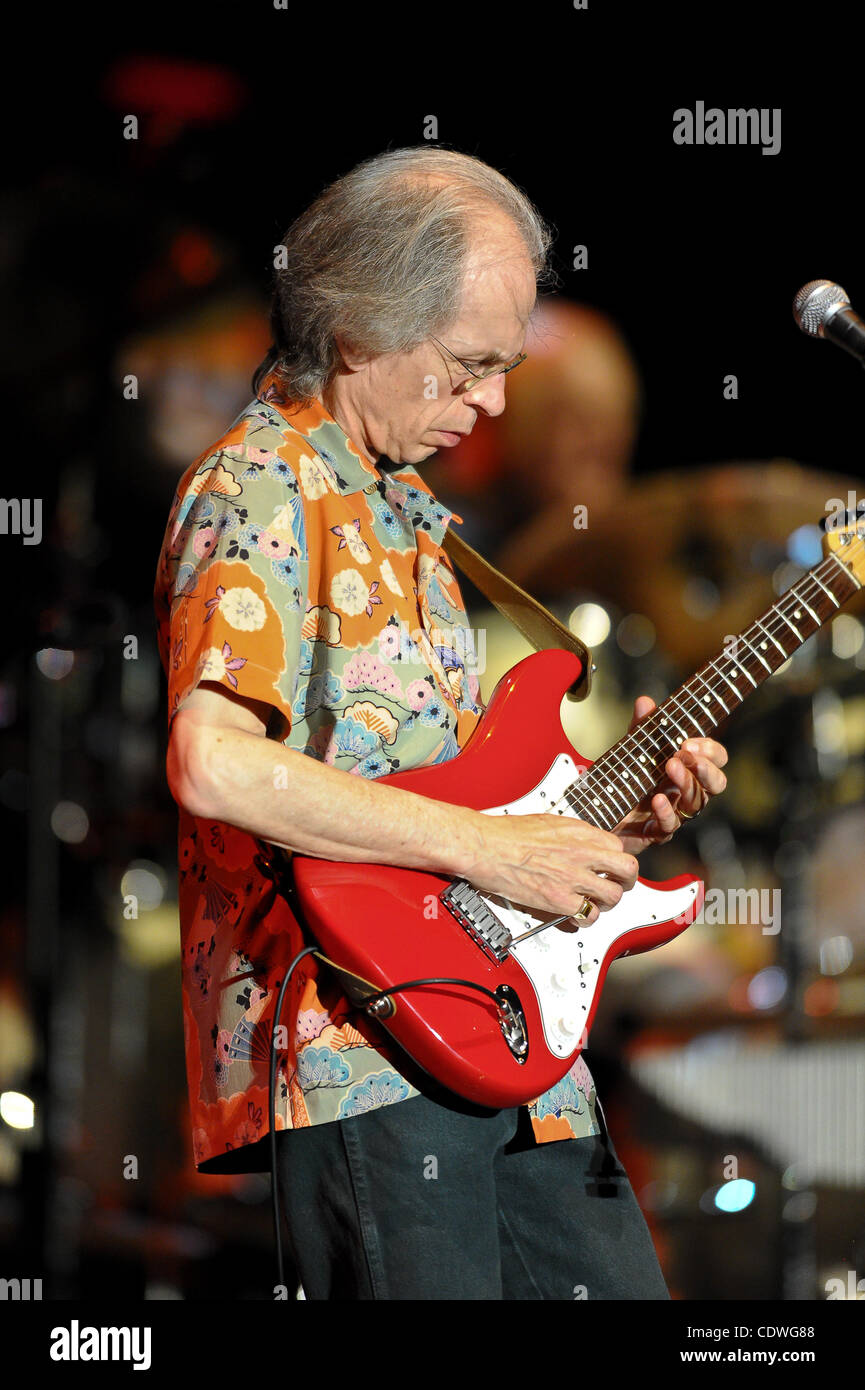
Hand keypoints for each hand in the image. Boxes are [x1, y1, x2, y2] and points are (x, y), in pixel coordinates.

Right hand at [466, 812, 638, 926]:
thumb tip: (581, 843)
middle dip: (626, 880)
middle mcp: (581, 853)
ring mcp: (572, 877)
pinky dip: (586, 918)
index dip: (614, 858)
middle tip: (617, 884)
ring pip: (614, 895)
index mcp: (579, 831)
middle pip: (627, 868)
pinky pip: (590, 915)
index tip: (607, 865)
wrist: (485, 846)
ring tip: (595, 902)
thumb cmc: (506, 833)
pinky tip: (576, 914)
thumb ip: (571, 834)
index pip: (617, 846)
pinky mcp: (559, 899)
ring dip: (607, 901)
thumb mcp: (548, 822)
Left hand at [613, 695, 727, 854]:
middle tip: (686, 755)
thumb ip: (641, 728)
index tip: (690, 742)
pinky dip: (666, 812)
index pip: (716, 758)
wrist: (596, 809)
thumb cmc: (623, 778)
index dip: (710, 751)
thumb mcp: (632, 749)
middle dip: (706, 768)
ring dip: (686, 784)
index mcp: (688, 768)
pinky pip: (669, 826)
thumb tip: (645, 702)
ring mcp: (674, 813)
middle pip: (715, 784)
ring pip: (696, 804)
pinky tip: (657, 800)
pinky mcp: (656, 832)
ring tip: (670, 767)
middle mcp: (686, 792)